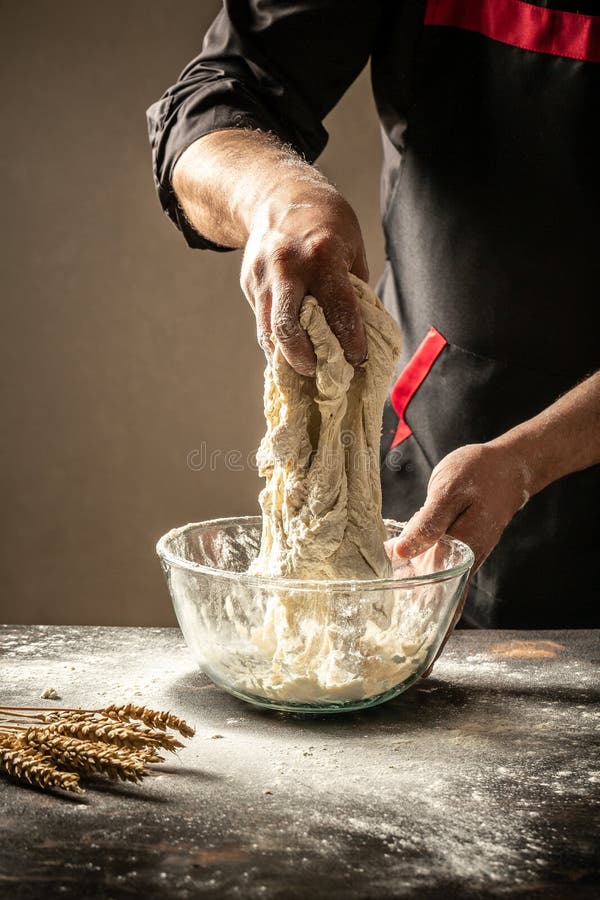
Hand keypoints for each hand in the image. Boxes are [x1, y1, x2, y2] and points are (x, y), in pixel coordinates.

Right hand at [241, 183, 368, 375]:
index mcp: (322, 256)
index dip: (349, 343)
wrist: (277, 195)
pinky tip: (291, 353)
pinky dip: (277, 342)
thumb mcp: (351, 247)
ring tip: (306, 369)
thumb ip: (353, 289)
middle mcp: (287, 267)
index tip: (358, 360)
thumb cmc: (326, 222)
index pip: (337, 311)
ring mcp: (262, 277)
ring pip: (269, 332)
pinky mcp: (249, 284)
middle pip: (288, 328)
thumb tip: (358, 334)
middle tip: (321, 372)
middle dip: (305, 359)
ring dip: (288, 357)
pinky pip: (263, 322)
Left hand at [386, 442, 530, 669]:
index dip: (433, 638)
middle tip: (383, 656)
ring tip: (374, 629)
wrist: (508, 465)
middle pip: (433, 606)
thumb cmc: (481, 474)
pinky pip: (421, 568)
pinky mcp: (443, 545)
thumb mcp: (450, 492)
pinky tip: (380, 580)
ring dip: (404, 607)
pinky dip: (403, 577)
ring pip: (425, 589)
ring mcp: (450, 555)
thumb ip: (427, 523)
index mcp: (462, 555)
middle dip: (411, 631)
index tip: (417, 665)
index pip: (447, 608)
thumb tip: (401, 553)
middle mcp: (457, 563)